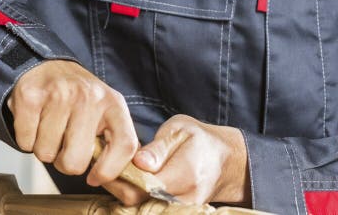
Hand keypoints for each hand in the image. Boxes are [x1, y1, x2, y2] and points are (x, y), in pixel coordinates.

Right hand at [7, 60, 137, 186]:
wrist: (46, 66)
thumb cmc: (78, 99)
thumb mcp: (105, 113)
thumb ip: (114, 146)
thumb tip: (125, 189)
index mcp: (114, 103)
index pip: (126, 146)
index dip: (110, 171)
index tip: (95, 177)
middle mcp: (89, 96)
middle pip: (76, 161)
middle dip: (66, 162)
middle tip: (66, 143)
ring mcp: (59, 95)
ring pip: (46, 154)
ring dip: (45, 148)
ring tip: (51, 127)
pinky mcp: (31, 97)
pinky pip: (25, 143)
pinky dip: (26, 140)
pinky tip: (36, 121)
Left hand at [104, 114, 250, 205]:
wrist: (224, 161)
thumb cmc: (200, 140)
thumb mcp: (180, 130)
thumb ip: (158, 148)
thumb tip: (139, 162)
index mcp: (186, 173)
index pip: (142, 184)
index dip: (122, 173)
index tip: (113, 157)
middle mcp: (186, 198)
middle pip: (138, 199)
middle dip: (122, 182)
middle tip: (117, 162)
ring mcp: (183, 210)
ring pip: (141, 205)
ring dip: (130, 189)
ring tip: (131, 169)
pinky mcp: (177, 213)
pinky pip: (149, 207)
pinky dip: (140, 195)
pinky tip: (140, 181)